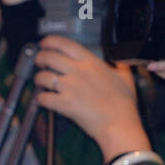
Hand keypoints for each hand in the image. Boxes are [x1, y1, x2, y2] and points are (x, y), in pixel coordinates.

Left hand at [34, 35, 151, 158]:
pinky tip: (42, 99)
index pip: (66, 44)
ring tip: (40, 82)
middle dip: (40, 58)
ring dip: (38, 79)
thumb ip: (119, 66)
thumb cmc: (123, 102)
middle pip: (49, 57)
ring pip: (43, 77)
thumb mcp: (125, 76)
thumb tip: (118, 61)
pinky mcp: (64, 104)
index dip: (51, 41)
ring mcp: (70, 88)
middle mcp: (78, 72)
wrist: (119, 123)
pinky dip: (39, 99)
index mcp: (91, 62)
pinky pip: (43, 98)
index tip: (45, 42)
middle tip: (39, 62)